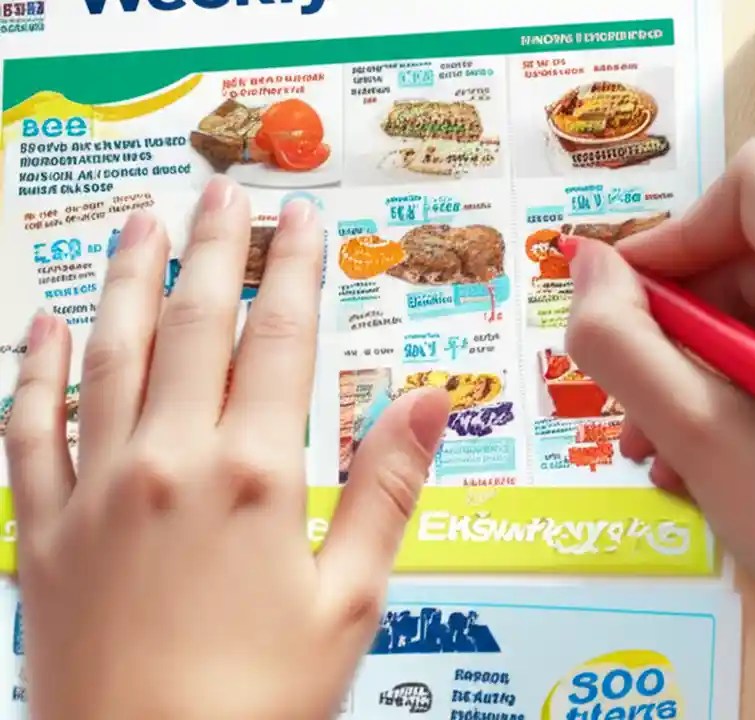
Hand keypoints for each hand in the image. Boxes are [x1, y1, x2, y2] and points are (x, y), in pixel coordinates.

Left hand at [7, 177, 449, 718]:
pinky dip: (35, 372)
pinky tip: (45, 328)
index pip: (280, 342)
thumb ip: (385, 492)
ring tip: (140, 224)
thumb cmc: (256, 704)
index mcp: (255, 477)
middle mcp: (170, 464)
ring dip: (127, 282)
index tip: (300, 221)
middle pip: (195, 327)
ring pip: (111, 356)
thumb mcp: (350, 602)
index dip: (294, 272)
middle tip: (224, 191)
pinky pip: (28, 430)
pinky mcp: (42, 532)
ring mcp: (97, 491)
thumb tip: (428, 406)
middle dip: (214, 250)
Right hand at [564, 138, 754, 719]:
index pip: (754, 182)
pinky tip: (708, 456)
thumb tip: (587, 267)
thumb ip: (623, 342)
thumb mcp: (698, 435)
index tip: (630, 306)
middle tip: (633, 406)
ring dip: (696, 373)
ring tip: (664, 449)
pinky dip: (739, 389)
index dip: (677, 234)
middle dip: (676, 326)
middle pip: (748, 253)